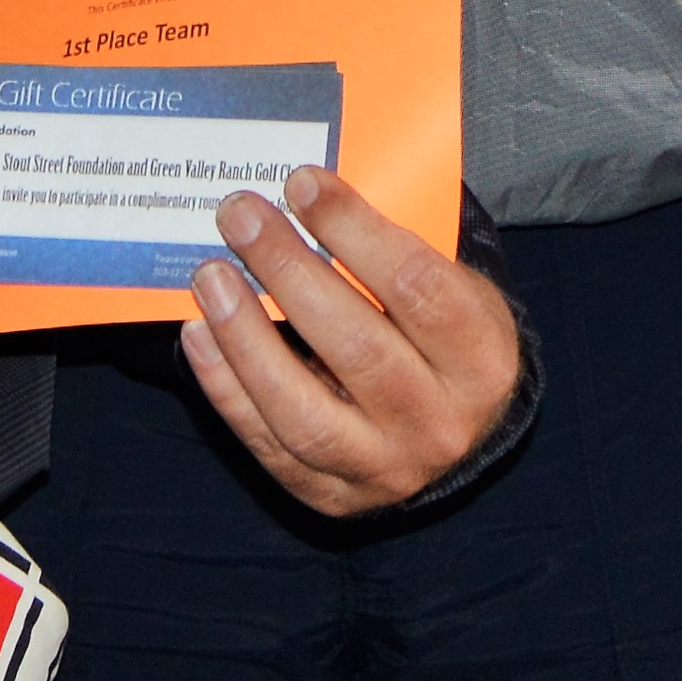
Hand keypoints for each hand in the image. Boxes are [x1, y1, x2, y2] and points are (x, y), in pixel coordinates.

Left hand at [175, 167, 525, 517]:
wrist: (458, 431)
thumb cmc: (442, 334)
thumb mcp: (451, 286)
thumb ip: (395, 243)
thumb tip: (309, 188)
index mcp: (482, 357)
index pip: (416, 287)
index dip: (354, 231)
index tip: (300, 183)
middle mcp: (440, 422)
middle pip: (358, 348)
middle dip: (289, 272)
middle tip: (239, 215)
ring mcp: (385, 469)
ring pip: (306, 414)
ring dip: (248, 338)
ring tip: (210, 276)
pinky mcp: (331, 497)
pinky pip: (268, 445)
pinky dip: (226, 387)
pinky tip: (199, 332)